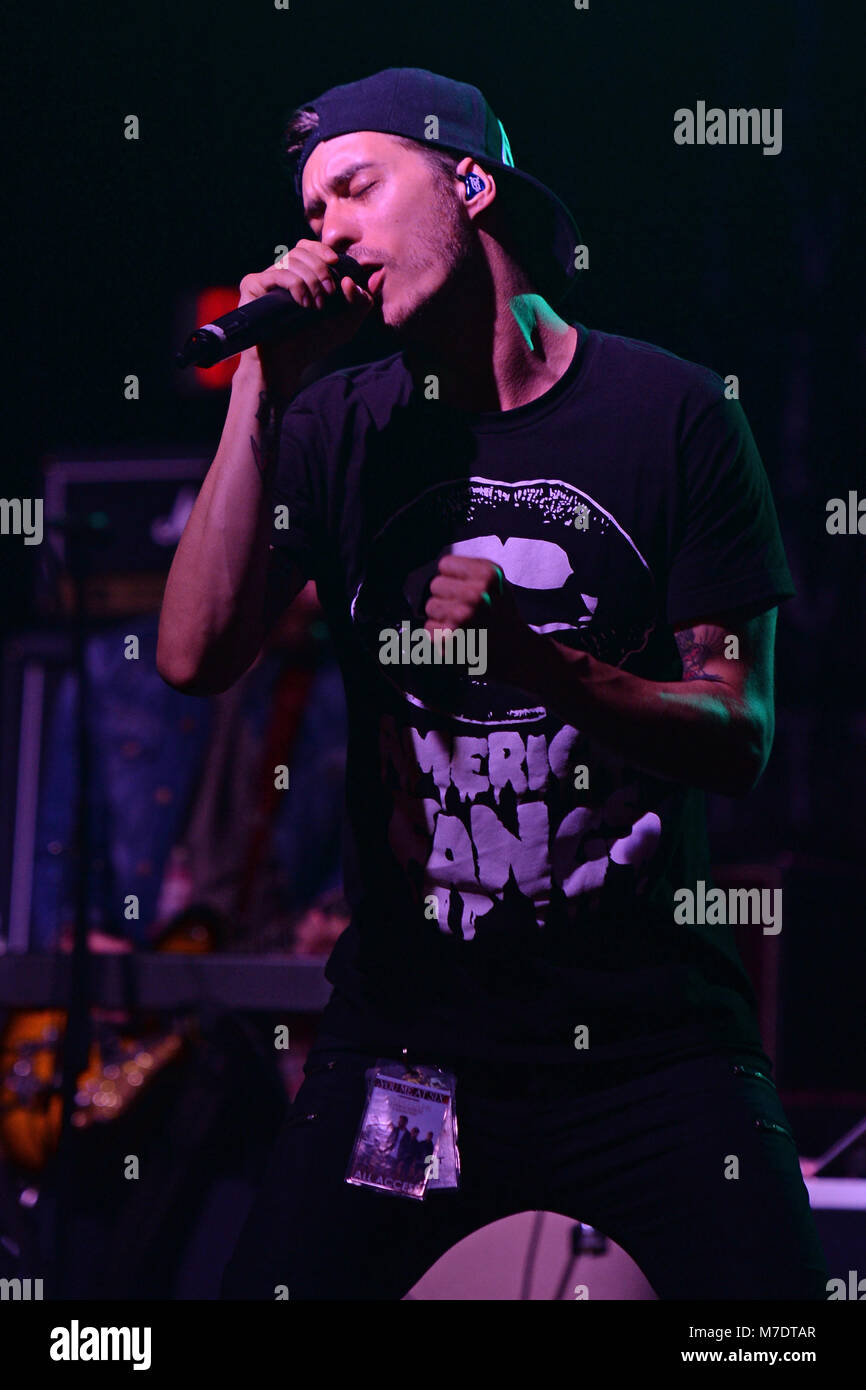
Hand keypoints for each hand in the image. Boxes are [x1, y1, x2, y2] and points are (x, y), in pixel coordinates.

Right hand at [233, 240, 383, 400]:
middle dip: (320, 268)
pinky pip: (276, 274)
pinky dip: (295, 285)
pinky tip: (304, 304)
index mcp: (299, 276)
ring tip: (317, 305)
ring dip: (311, 280)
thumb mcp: (345, 323)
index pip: (308, 248)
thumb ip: (362, 302)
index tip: (336, 263)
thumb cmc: (312, 344)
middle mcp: (280, 274)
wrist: (286, 365)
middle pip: (300, 250)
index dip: (322, 250)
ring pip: (290, 260)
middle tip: (329, 293)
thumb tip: (375, 278)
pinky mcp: (252, 286)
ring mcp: (265, 279)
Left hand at [423, 554, 537, 683]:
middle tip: (464, 609)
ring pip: (430, 607)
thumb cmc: (503, 617)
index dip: (452, 576)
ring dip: (442, 616)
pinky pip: (430, 629)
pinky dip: (439, 635)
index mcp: (487, 575)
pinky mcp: (450, 639)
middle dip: (446, 596)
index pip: (445, 565)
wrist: (516, 654)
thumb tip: (444, 566)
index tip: (462, 587)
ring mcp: (461, 617)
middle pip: (436, 585)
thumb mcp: (499, 583)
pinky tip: (458, 637)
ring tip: (462, 624)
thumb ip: (472, 570)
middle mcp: (475, 594)